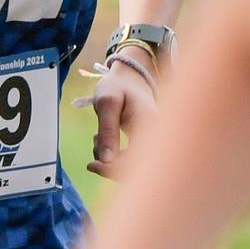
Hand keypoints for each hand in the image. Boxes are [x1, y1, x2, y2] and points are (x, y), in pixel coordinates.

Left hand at [77, 55, 155, 178]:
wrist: (131, 78)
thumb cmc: (118, 86)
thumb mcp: (107, 103)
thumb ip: (107, 131)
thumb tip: (105, 161)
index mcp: (150, 126)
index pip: (134, 160)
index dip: (111, 170)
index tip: (91, 165)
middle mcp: (158, 137)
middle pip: (136, 168)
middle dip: (110, 166)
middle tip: (92, 150)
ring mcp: (155, 142)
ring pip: (133, 166)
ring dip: (110, 160)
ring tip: (97, 136)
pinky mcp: (148, 145)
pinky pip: (132, 160)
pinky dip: (114, 156)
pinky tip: (103, 140)